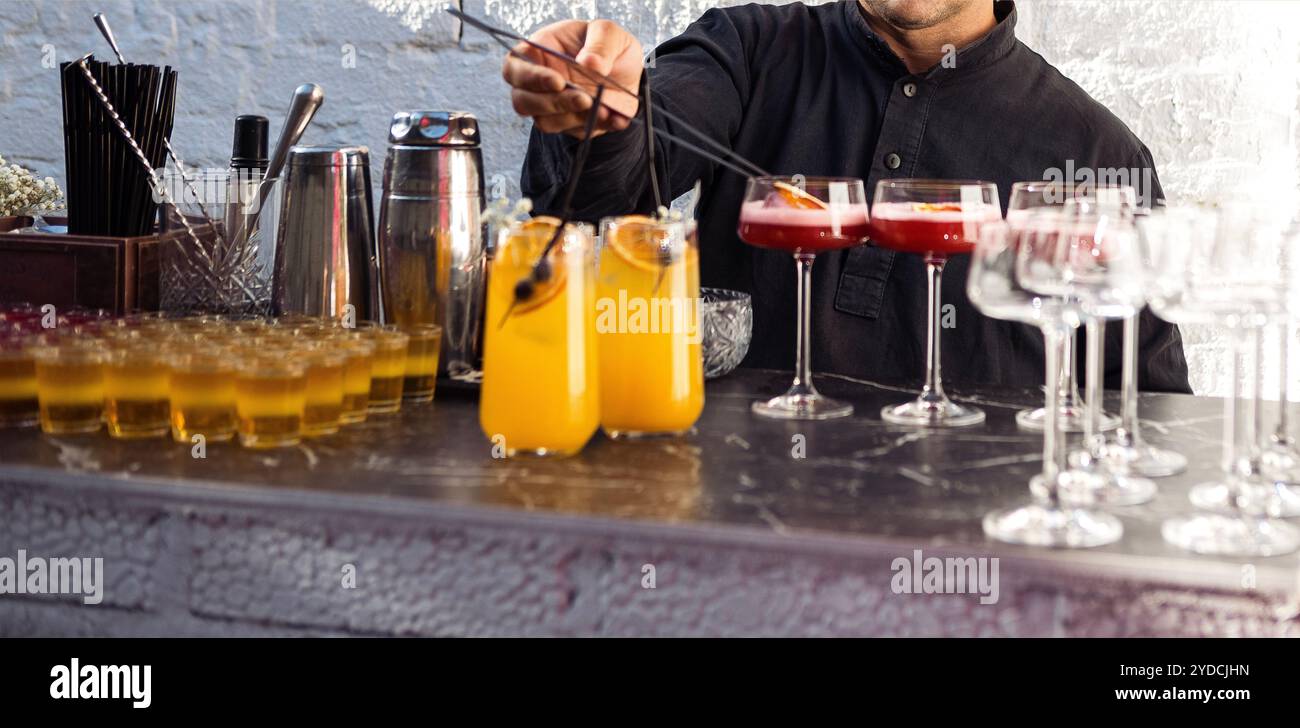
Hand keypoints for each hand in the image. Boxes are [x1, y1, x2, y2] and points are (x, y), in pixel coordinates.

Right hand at [502, 19, 642, 137]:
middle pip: (524, 102)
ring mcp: (551, 107)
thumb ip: (600, 44)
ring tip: (605, 110)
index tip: (558, 82)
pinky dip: (597, 126)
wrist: (626, 69)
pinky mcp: (571, 124)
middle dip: (554, 103)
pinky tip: (616, 119)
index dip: (530, 78)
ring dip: (575, 118)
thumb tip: (589, 64)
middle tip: (584, 99)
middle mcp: (537, 84)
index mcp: (537, 53)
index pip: (515, 68)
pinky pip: (577, 132)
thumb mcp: (608, 32)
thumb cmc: (606, 44)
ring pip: (547, 123)